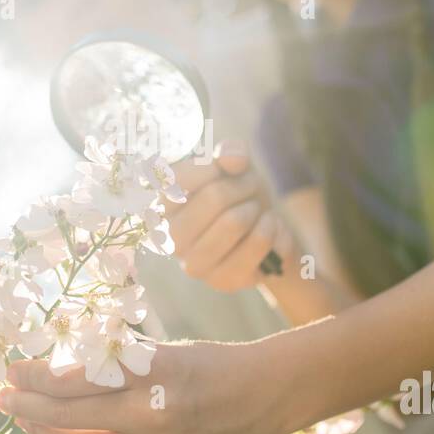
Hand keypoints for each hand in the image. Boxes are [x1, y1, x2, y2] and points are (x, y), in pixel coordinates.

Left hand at [0, 340, 274, 433]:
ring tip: (24, 419)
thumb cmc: (206, 365)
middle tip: (6, 394)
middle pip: (68, 416)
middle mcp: (154, 416)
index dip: (35, 376)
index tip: (14, 369)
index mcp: (152, 373)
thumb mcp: (161, 350)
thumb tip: (50, 369)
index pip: (74, 379)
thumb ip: (112, 362)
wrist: (260, 398)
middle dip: (27, 405)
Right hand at [168, 140, 296, 293]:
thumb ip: (231, 152)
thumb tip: (232, 158)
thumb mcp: (236, 165)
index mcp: (161, 207)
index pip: (177, 179)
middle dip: (244, 185)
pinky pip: (258, 242)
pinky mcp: (222, 281)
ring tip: (257, 209)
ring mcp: (194, 264)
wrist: (264, 234)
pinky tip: (268, 227)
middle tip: (250, 188)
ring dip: (257, 207)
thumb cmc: (240, 194)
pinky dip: (272, 227)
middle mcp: (170, 238)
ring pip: (235, 221)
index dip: (210, 166)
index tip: (226, 167)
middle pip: (215, 197)